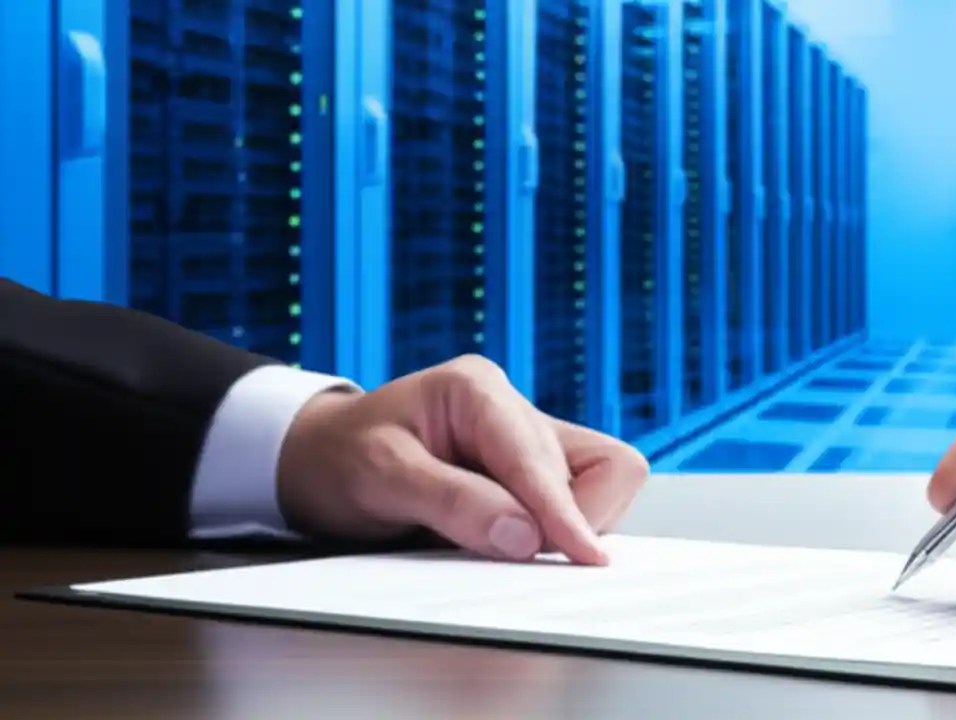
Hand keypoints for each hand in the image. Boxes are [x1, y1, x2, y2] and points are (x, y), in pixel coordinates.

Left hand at [275, 355, 648, 564]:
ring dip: (567, 522)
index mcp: (476, 390)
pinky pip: (586, 496)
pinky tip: (512, 535)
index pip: (539, 459)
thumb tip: (524, 537)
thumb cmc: (341, 457)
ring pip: (601, 481)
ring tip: (499, 539)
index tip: (584, 556)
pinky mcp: (534, 470)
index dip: (563, 512)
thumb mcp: (380, 477)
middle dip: (562, 521)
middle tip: (512, 556)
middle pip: (587, 471)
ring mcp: (529, 438)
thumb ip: (453, 502)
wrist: (319, 459)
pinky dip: (561, 525)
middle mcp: (512, 407)